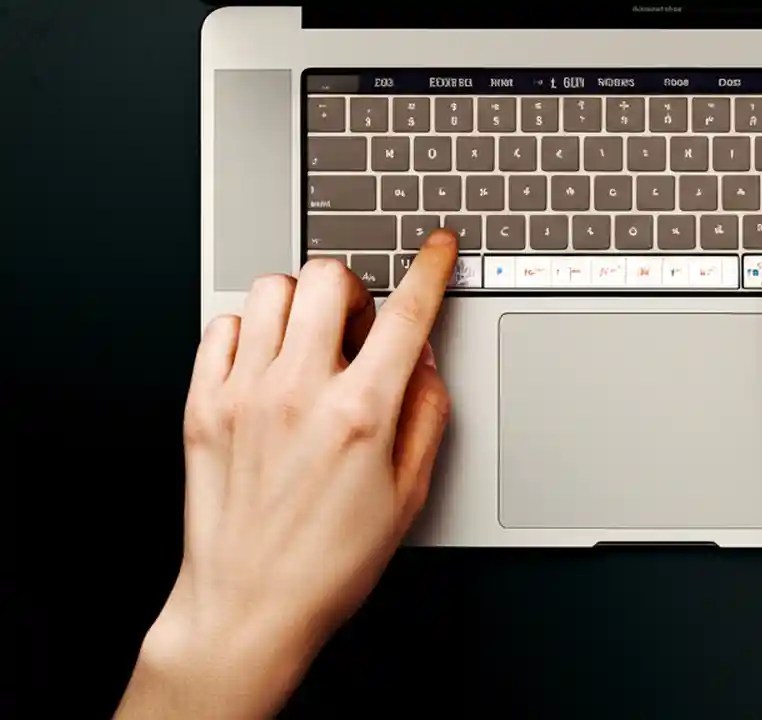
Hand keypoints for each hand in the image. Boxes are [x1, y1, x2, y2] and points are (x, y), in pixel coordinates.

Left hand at [116, 230, 458, 718]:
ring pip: (272, 289)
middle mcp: (299, 392)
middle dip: (355, 288)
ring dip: (300, 303)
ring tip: (309, 342)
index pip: (407, 314)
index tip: (437, 248)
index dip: (431, 269)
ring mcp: (244, 394)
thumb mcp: (408, 495)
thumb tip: (426, 363)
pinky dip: (250, 331)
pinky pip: (224, 327)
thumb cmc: (328, 563)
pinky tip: (266, 364)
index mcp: (361, 415)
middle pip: (329, 278)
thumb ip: (426, 416)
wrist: (248, 606)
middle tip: (358, 325)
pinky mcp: (203, 405)